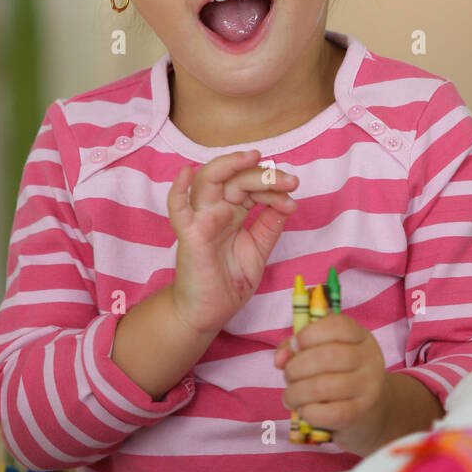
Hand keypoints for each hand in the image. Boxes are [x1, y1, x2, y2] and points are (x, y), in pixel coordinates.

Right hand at [168, 150, 298, 334]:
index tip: (293, 201)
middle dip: (264, 175)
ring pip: (209, 180)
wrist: (208, 314)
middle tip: (290, 181)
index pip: (253, 187)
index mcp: (233, 212)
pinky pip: (177, 209)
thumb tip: (286, 202)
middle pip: (236, 178)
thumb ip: (269, 227)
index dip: (274, 188)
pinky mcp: (189, 235)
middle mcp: (216, 210)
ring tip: (252, 157)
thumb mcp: (258, 251)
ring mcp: (201, 219)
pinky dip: (178, 190)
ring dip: (229, 164)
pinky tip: (186, 173)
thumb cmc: (228, 282)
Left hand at [274, 313, 390, 456]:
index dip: (310, 333)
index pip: (339, 325)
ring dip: (297, 392)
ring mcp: (369, 387)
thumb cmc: (340, 376)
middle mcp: (370, 359)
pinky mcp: (361, 414)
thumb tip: (280, 359)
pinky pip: (329, 413)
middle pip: (328, 356)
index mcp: (361, 337)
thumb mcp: (323, 353)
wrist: (372, 413)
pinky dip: (309, 412)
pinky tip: (305, 410)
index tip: (295, 345)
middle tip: (287, 376)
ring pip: (325, 386)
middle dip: (297, 367)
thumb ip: (297, 348)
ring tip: (290, 397)